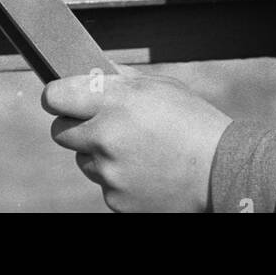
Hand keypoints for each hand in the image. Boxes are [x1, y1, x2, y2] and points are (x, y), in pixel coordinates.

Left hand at [42, 64, 231, 212]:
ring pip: (84, 160)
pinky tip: (145, 170)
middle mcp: (104, 137)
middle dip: (75, 125)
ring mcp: (109, 172)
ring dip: (99, 154)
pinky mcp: (116, 200)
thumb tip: (92, 75)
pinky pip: (104, 184)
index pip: (54, 96)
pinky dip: (118, 178)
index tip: (61, 97)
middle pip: (60, 132)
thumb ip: (119, 82)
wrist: (221, 170)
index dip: (56, 96)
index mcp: (114, 102)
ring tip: (136, 149)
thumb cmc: (192, 120)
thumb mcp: (158, 86)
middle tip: (101, 124)